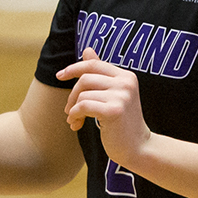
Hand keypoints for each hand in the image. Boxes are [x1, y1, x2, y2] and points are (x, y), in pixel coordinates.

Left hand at [56, 48, 149, 163]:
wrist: (138, 148)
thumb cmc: (123, 123)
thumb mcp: (113, 95)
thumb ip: (101, 74)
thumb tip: (87, 49)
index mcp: (126, 76)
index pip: (94, 64)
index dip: (74, 68)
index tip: (59, 76)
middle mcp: (126, 83)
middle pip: (85, 78)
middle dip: (72, 95)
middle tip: (69, 110)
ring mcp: (121, 96)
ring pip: (83, 94)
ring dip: (73, 109)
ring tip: (75, 120)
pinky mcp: (115, 111)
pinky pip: (83, 106)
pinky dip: (75, 115)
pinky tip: (77, 125)